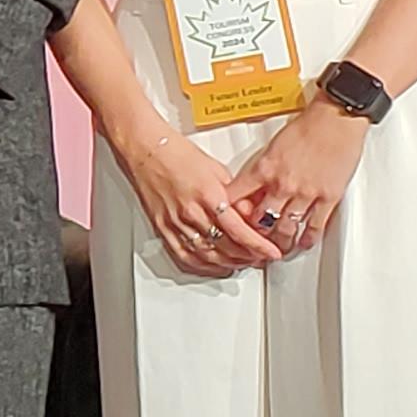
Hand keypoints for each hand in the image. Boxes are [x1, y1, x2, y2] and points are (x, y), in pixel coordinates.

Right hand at [111, 114, 279, 278]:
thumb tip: (251, 214)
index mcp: (208, 195)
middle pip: (226, 247)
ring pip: (208, 256)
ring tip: (243, 262)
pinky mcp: (163, 228)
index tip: (271, 252)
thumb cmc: (177, 154)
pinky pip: (184, 256)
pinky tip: (214, 266)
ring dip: (229, 263)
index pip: (239, 230)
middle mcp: (191, 212)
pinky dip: (203, 266)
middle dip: (248, 257)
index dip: (258, 245)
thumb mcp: (216, 169)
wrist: (145, 150)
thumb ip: (235, 194)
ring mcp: (175, 223)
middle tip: (261, 258)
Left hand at [226, 101, 368, 256]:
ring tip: (276, 251)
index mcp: (264, 168)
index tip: (225, 223)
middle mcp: (282, 184)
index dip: (227, 214)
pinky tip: (303, 243)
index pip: (235, 197)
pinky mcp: (328, 197)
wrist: (336, 118)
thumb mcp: (273, 146)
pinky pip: (314, 225)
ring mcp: (305, 193)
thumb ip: (263, 169)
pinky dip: (307, 238)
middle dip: (254, 236)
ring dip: (279, 243)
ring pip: (286, 229)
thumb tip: (254, 187)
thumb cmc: (307, 125)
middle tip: (252, 245)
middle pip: (260, 221)